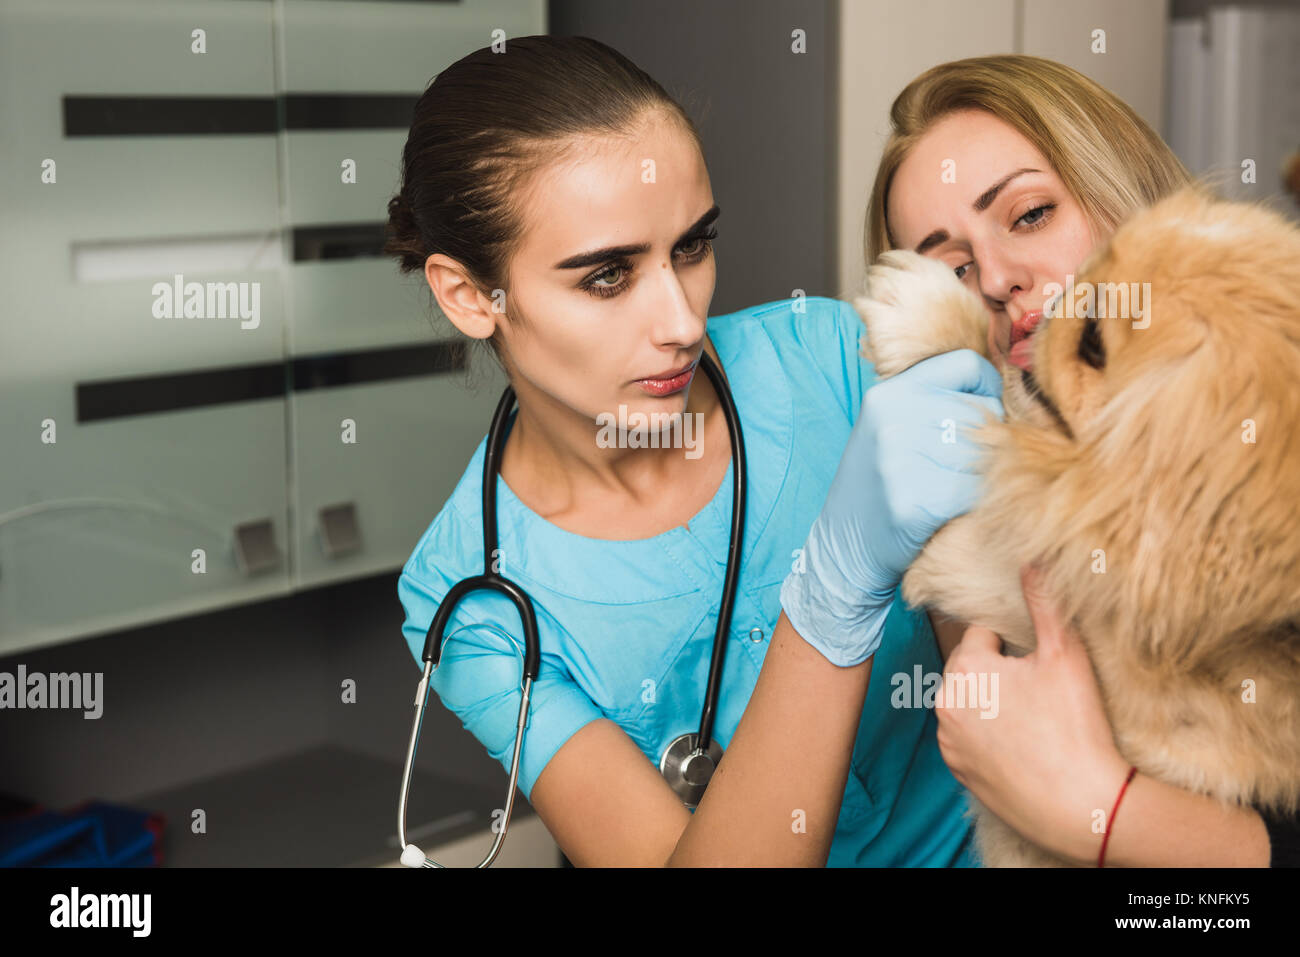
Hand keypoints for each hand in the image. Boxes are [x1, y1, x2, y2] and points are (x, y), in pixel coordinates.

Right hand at [780, 349, 1002, 665]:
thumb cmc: (880, 483)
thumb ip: (933, 401)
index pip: (965, 365)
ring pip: (983, 453)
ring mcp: (900, 460)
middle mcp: (892, 419)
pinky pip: (972, 492)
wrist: (844, 544)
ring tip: (950, 487)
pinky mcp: (914, 502)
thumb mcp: (891, 426)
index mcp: (888, 394)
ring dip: (979, 474)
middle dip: (986, 439)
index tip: (985, 410)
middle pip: (981, 412)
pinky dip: (968, 504)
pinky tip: (945, 510)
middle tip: (959, 465)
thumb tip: (999, 388)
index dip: (987, 386)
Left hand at [934, 566, 1129, 863]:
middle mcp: (944, 702)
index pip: (981, 634)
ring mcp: (947, 739)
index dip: (1012, 642)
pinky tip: (1020, 743)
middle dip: (999, 672)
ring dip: (990, 703)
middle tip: (1039, 690)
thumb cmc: (1074, 726)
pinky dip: (987, 735)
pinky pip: (968, 737)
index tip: (1036, 659)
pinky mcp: (956, 770)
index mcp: (964, 668)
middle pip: (971, 669)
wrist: (1081, 804)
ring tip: (1032, 718)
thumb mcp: (1064, 654)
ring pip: (968, 703)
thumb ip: (1044, 602)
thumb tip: (1032, 558)